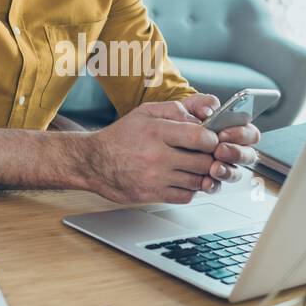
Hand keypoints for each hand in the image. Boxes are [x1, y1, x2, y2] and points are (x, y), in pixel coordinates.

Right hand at [87, 100, 219, 203]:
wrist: (94, 162)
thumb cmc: (121, 136)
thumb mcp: (145, 112)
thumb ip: (175, 109)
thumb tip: (202, 117)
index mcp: (156, 132)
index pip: (199, 137)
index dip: (212, 139)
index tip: (210, 140)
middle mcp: (156, 156)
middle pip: (203, 162)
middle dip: (211, 158)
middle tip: (208, 155)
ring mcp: (155, 178)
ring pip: (197, 181)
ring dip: (202, 175)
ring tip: (196, 166)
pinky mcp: (152, 195)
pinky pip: (185, 196)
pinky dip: (190, 189)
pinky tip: (184, 179)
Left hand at [179, 92, 261, 186]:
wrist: (163, 134)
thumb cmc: (183, 117)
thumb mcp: (191, 105)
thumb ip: (203, 103)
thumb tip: (209, 111)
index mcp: (236, 129)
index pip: (251, 134)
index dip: (242, 134)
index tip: (224, 133)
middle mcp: (233, 149)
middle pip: (248, 156)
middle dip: (236, 153)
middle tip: (219, 150)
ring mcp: (224, 166)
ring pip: (235, 173)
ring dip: (227, 171)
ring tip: (214, 168)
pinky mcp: (210, 179)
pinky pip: (217, 186)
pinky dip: (212, 185)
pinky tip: (205, 182)